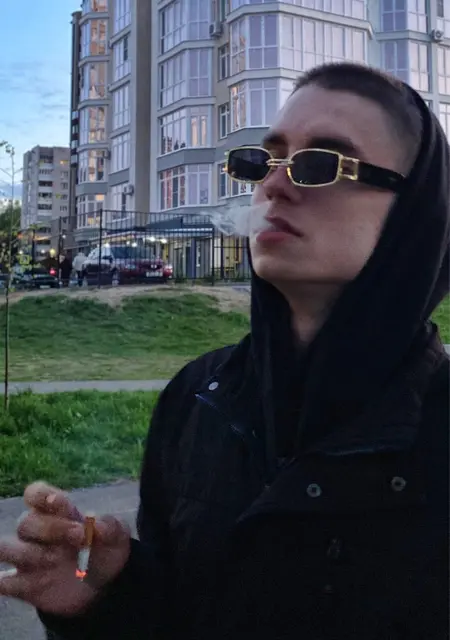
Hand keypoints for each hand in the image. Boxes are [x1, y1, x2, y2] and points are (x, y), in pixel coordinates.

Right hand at [0, 482, 130, 616]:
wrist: (107, 585)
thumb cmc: (105, 549)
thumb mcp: (117, 535)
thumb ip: (110, 526)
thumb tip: (97, 526)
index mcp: (58, 512)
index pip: (35, 494)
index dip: (41, 496)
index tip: (59, 502)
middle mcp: (38, 532)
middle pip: (25, 522)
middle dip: (52, 528)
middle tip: (79, 537)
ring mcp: (28, 558)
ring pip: (4, 548)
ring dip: (27, 554)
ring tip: (55, 561)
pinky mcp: (24, 585)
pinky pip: (2, 582)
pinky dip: (7, 582)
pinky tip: (29, 582)